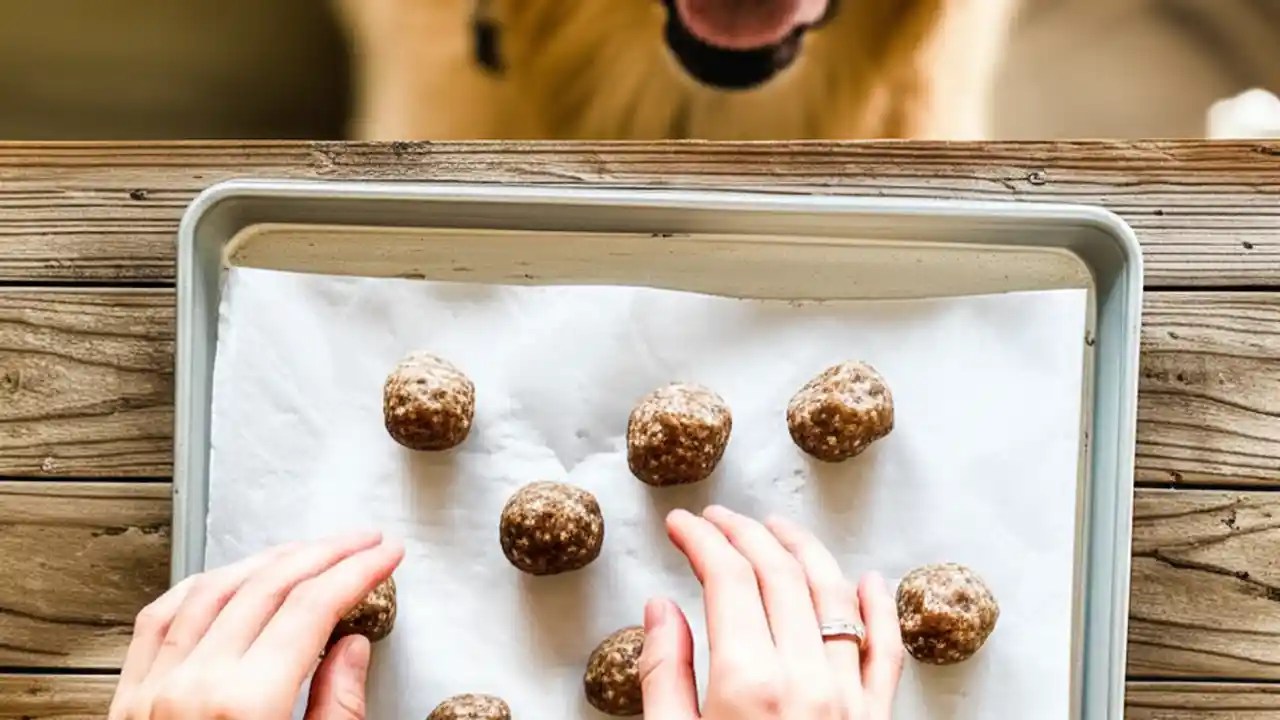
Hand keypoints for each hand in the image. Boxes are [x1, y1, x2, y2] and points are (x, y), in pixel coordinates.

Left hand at [109, 532, 403, 719]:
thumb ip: (336, 708)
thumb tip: (351, 647)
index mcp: (244, 707)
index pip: (312, 607)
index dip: (357, 571)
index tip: (387, 557)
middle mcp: (192, 688)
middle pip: (268, 585)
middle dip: (324, 553)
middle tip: (363, 543)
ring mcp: (152, 691)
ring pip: (214, 588)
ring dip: (268, 559)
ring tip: (308, 551)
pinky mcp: (126, 702)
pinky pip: (162, 617)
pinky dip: (203, 585)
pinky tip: (229, 578)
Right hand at [641, 507, 903, 718]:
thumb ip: (663, 677)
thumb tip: (661, 610)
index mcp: (747, 683)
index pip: (726, 579)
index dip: (701, 540)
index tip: (683, 525)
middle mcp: (805, 681)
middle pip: (779, 575)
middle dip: (744, 534)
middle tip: (718, 519)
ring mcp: (850, 699)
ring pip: (834, 597)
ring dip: (805, 552)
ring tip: (778, 529)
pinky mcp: (878, 719)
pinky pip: (886, 650)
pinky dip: (879, 608)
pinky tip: (865, 582)